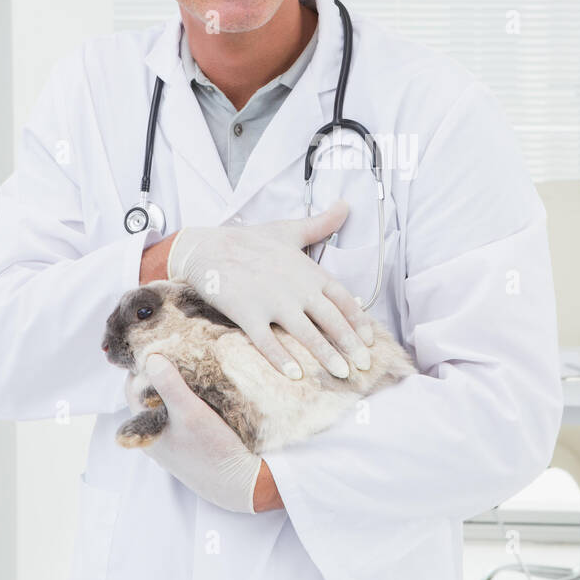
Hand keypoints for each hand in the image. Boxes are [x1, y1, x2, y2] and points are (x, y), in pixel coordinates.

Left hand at [127, 354, 262, 513]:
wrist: (239, 484)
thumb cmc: (211, 450)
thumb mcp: (190, 413)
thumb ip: (169, 385)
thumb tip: (151, 357)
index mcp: (145, 428)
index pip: (133, 386)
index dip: (143, 364)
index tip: (160, 345)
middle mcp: (154, 434)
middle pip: (149, 394)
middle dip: (160, 372)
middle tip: (179, 351)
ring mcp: (171, 439)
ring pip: (165, 403)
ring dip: (175, 385)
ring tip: (193, 366)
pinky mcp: (189, 443)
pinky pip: (180, 414)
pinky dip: (187, 399)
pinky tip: (204, 390)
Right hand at [166, 198, 374, 379]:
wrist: (208, 247)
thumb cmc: (250, 240)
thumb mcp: (290, 230)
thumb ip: (321, 224)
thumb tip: (347, 205)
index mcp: (309, 271)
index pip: (343, 299)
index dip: (359, 321)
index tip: (370, 341)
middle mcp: (296, 288)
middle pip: (331, 320)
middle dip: (350, 344)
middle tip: (365, 366)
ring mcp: (272, 302)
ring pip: (306, 334)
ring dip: (326, 355)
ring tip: (341, 373)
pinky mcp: (248, 314)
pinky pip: (268, 341)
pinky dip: (282, 359)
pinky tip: (295, 375)